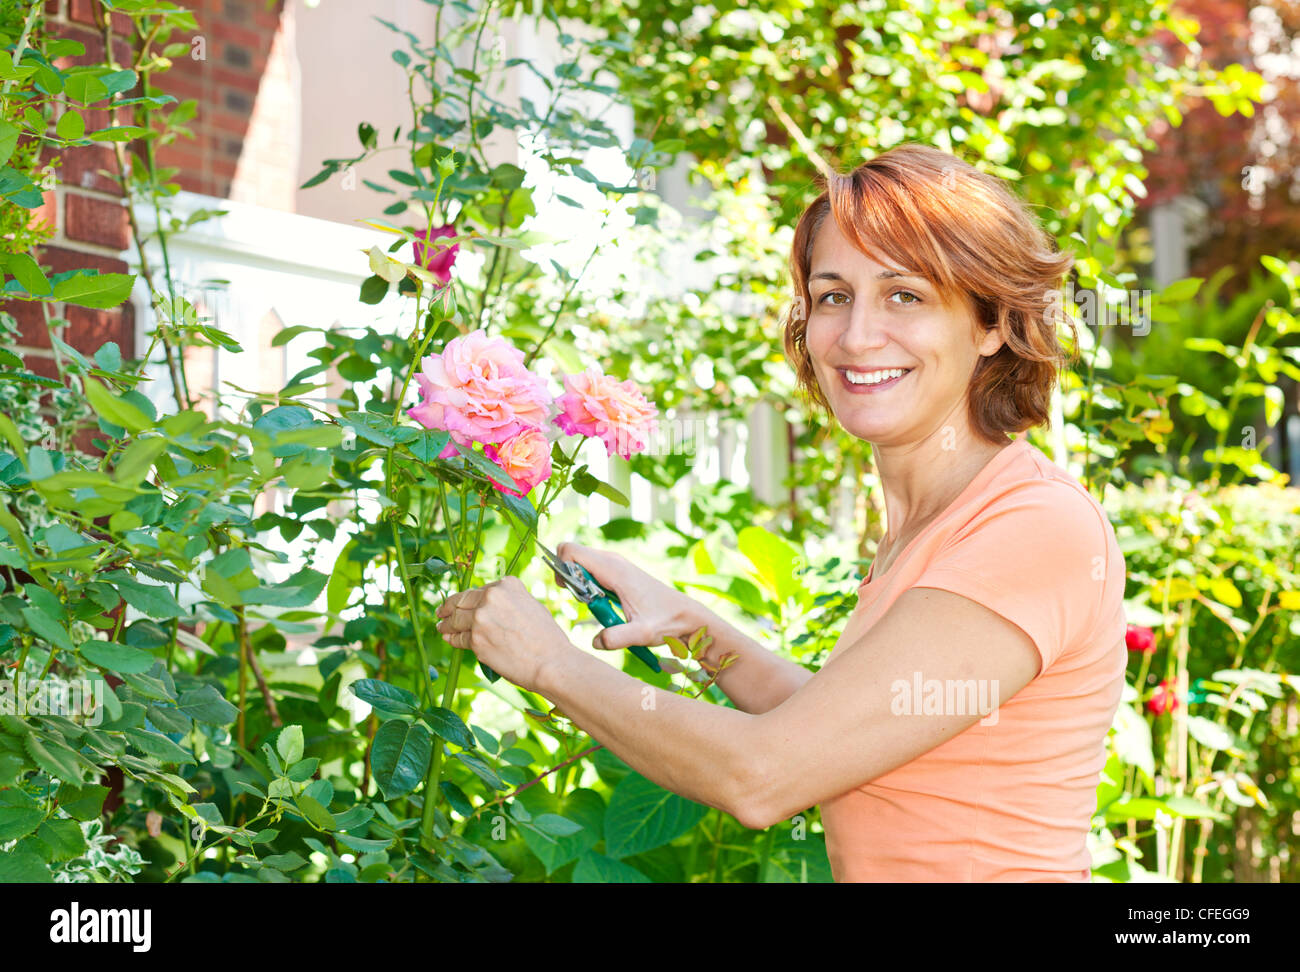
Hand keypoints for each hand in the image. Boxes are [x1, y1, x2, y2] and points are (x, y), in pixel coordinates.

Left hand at [434, 576, 574, 692]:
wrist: (551, 662)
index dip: (468, 598)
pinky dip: (452, 639)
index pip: (479, 590)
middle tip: (441, 612)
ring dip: (446, 624)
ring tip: (441, 626)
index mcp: (507, 585)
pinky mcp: (476, 640)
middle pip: (461, 601)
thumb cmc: (547, 639)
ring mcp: (481, 618)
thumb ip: (510, 602)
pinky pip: (459, 639)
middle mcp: (491, 597)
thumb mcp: (532, 606)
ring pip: (456, 619)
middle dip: (449, 607)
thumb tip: (493, 608)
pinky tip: (448, 639)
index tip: (460, 602)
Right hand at [552, 541, 699, 655]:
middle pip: (572, 554)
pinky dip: (587, 583)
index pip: (569, 551)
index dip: (560, 569)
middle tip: (582, 600)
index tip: (570, 592)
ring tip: (594, 603)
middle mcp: (613, 560)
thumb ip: (617, 637)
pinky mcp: (619, 571)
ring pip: (581, 561)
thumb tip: (595, 642)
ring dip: (577, 581)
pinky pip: (591, 568)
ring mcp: (616, 564)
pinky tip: (601, 601)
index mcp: (613, 569)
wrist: (686, 616)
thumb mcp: (642, 633)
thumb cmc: (666, 622)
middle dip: (567, 575)